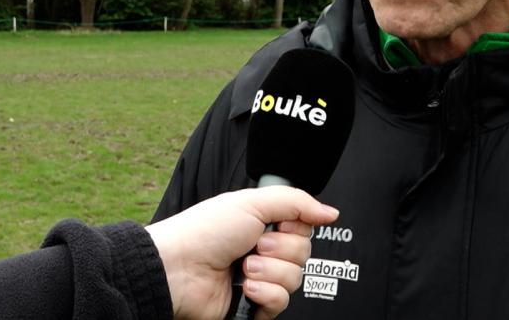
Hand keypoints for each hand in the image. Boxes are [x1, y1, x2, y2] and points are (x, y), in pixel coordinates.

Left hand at [146, 187, 338, 319]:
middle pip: (303, 254)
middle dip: (281, 250)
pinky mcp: (254, 307)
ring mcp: (259, 280)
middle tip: (254, 246)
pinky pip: (281, 303)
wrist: (178, 268)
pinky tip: (246, 288)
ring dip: (270, 272)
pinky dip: (266, 295)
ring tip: (244, 269)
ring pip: (295, 280)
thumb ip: (297, 202)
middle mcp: (262, 252)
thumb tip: (330, 211)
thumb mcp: (253, 202)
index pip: (303, 228)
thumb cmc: (204, 232)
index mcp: (263, 224)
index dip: (294, 229)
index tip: (275, 225)